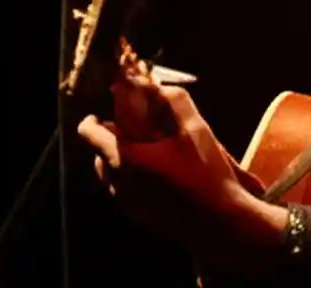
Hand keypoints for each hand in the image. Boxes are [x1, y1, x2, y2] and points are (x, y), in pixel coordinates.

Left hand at [76, 77, 285, 267]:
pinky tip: (164, 174)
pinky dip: (134, 177)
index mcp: (123, 159)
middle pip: (99, 153)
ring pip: (111, 173)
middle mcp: (117, 184)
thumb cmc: (206, 174)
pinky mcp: (138, 217)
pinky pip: (125, 190)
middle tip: (142, 130)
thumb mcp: (194, 129)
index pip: (88, 132)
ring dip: (124, 158)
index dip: (97, 117)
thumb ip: (173, 101)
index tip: (116, 111)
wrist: (221, 223)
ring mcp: (127, 204)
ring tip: (155, 152)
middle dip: (115, 137)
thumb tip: (156, 86)